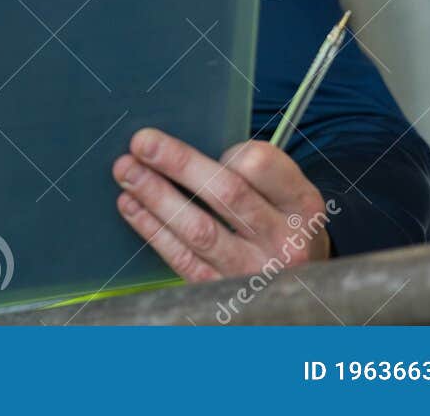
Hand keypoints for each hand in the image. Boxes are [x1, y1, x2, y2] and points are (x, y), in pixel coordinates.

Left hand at [112, 128, 332, 280]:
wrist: (300, 283)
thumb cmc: (278, 221)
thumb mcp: (283, 192)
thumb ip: (249, 170)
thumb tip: (180, 148)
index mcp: (302, 205)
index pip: (260, 166)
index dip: (224, 149)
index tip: (199, 137)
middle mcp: (286, 242)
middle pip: (227, 194)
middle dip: (179, 164)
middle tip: (141, 143)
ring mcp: (255, 273)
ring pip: (199, 230)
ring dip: (156, 196)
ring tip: (127, 171)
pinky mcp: (225, 292)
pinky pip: (183, 259)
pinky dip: (153, 229)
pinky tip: (131, 206)